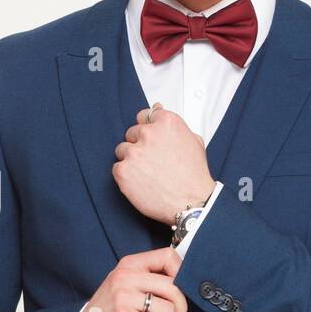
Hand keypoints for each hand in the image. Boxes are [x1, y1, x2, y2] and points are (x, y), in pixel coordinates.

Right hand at [73, 247, 187, 311]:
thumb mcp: (123, 286)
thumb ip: (147, 278)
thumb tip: (184, 280)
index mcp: (128, 265)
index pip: (167, 256)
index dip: (182, 272)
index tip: (180, 290)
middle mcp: (125, 277)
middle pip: (173, 285)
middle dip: (181, 306)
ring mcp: (123, 297)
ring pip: (169, 309)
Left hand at [112, 104, 215, 224]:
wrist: (192, 202)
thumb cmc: (193, 175)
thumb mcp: (193, 141)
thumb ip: (173, 124)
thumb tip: (159, 108)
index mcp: (166, 123)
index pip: (144, 116)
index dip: (146, 129)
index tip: (149, 139)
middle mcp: (148, 134)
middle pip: (131, 133)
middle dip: (139, 146)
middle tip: (152, 161)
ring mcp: (134, 152)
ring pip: (122, 150)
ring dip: (131, 160)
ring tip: (148, 173)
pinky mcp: (123, 171)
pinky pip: (117, 168)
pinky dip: (125, 176)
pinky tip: (141, 182)